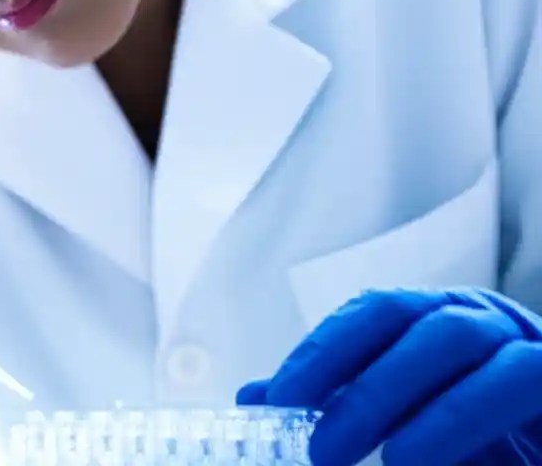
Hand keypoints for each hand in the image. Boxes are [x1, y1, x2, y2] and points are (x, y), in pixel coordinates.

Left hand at [238, 288, 541, 464]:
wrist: (534, 450)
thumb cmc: (475, 440)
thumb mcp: (399, 422)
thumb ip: (335, 404)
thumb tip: (250, 396)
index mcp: (430, 319)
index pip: (370, 314)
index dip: (323, 352)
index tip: (278, 400)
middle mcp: (478, 319)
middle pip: (411, 321)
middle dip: (362, 383)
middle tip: (322, 449)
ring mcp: (524, 344)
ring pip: (464, 341)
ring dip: (423, 405)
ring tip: (397, 463)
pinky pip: (524, 377)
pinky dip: (471, 416)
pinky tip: (425, 457)